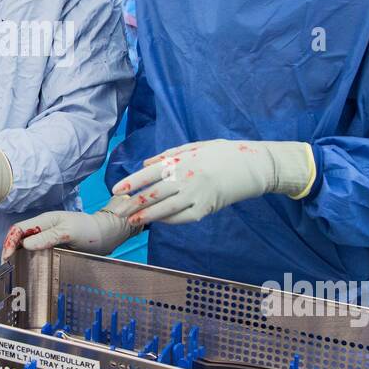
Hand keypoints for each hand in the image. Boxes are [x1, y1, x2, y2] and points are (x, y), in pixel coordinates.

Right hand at [1, 204, 137, 260]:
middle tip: (7, 266)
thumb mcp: (68, 232)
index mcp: (44, 221)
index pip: (19, 229)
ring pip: (27, 246)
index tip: (6, 257)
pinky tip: (29, 269)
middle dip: (10, 250)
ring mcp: (49, 238)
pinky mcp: (54, 248)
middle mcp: (44, 229)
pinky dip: (30, 260)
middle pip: (20, 237)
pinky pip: (38, 253)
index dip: (9, 242)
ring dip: (19, 255)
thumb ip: (47, 237)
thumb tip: (26, 244)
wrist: (106, 235)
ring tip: (14, 269)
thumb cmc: (89, 230)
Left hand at [111, 139, 314, 224]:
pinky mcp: (206, 208)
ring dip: (147, 216)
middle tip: (118, 211)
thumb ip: (168, 156)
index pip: (150, 174)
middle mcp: (186, 178)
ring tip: (132, 221)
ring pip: (166, 208)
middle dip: (134, 203)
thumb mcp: (194, 146)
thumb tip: (144, 164)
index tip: (116, 190)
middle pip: (154, 193)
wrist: (252, 166)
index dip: (131, 183)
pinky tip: (158, 221)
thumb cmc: (222, 153)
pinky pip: (183, 217)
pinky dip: (168, 220)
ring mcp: (196, 194)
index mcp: (182, 160)